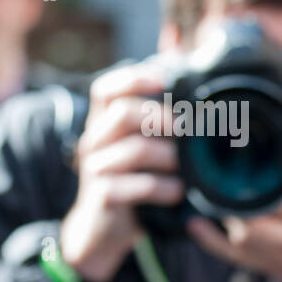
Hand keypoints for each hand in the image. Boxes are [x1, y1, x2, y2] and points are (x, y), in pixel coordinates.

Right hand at [59, 59, 183, 281]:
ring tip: (185, 166)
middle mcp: (95, 140)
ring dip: (168, 156)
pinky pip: (140, 186)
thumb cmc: (130, 178)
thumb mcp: (138, 143)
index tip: (164, 81)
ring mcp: (96, 168)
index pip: (105, 89)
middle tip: (186, 129)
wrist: (102, 228)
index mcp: (102, 122)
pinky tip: (178, 191)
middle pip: (122, 113)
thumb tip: (173, 53)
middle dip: (160, 118)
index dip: (132, 79)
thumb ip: (154, 109)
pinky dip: (165, 188)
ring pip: (134, 149)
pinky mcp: (104, 195)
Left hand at [185, 144, 281, 281]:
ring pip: (241, 244)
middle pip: (252, 223)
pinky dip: (216, 245)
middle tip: (204, 177)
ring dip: (216, 222)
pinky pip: (242, 261)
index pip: (276, 199)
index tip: (225, 164)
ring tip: (197, 196)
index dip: (247, 185)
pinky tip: (198, 227)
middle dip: (226, 203)